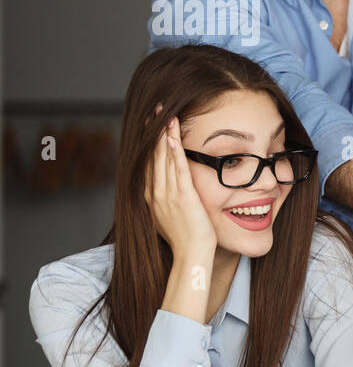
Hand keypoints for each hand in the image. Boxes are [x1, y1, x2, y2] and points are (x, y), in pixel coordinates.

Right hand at [144, 116, 215, 259]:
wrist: (191, 256)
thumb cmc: (185, 239)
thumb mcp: (168, 217)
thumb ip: (166, 202)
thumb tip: (165, 193)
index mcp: (151, 197)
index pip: (148, 163)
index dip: (149, 142)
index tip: (150, 125)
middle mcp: (155, 193)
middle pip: (153, 156)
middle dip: (154, 132)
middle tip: (155, 110)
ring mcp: (168, 195)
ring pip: (164, 159)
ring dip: (164, 135)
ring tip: (165, 115)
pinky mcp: (184, 198)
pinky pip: (177, 170)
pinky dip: (175, 152)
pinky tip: (173, 137)